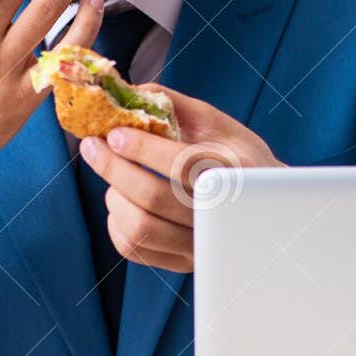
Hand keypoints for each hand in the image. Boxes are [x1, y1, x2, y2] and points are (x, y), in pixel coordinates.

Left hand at [79, 87, 282, 272]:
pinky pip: (134, 248)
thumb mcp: (218, 124)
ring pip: (140, 229)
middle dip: (114, 168)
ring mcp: (201, 245)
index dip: (142, 149)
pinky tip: (123, 201)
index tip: (115, 133)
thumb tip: (129, 92)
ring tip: (114, 177)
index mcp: (235, 172)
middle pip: (154, 198)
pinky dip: (116, 222)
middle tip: (93, 146)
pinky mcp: (183, 263)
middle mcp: (221, 215)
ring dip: (115, 196)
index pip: (183, 164)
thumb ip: (175, 106)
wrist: (263, 207)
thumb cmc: (236, 157)